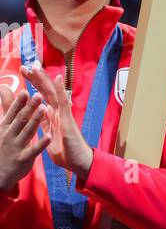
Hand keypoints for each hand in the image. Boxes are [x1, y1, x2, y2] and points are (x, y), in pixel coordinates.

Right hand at [0, 82, 49, 191]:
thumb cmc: (2, 147)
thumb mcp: (1, 128)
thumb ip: (6, 110)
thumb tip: (4, 89)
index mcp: (4, 127)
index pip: (12, 112)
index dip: (19, 102)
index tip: (26, 91)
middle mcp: (9, 135)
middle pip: (21, 119)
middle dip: (29, 107)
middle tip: (39, 95)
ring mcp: (16, 147)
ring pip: (27, 131)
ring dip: (36, 120)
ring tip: (44, 109)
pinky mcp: (24, 158)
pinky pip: (34, 150)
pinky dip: (42, 143)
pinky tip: (50, 137)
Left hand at [21, 61, 93, 179]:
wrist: (78, 163)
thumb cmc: (65, 152)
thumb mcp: (48, 136)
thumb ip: (43, 125)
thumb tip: (36, 116)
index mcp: (51, 115)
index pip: (39, 96)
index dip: (32, 84)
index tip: (23, 73)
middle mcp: (57, 112)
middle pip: (45, 91)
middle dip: (35, 78)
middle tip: (25, 65)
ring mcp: (63, 114)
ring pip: (52, 93)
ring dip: (44, 79)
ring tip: (36, 66)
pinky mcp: (67, 120)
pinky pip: (63, 102)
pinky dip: (60, 90)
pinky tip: (58, 78)